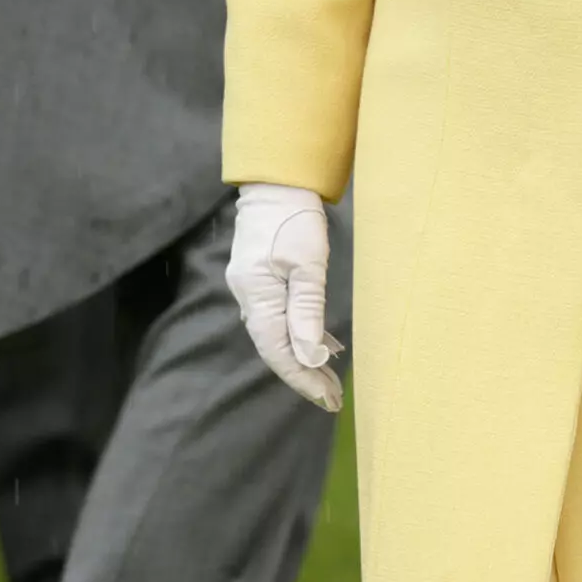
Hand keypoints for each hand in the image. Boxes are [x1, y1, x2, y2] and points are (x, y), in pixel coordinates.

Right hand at [226, 183, 342, 411]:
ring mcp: (253, 290)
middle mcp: (249, 300)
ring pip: (278, 334)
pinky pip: (280, 317)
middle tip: (332, 398)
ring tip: (329, 379)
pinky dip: (300, 334)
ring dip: (304, 357)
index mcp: (257, 298)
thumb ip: (307, 311)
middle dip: (304, 374)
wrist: (276, 182)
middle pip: (276, 348)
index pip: (278, 352)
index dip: (301, 378)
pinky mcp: (261, 280)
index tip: (325, 399)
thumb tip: (309, 358)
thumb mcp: (307, 264)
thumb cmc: (295, 219)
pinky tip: (321, 345)